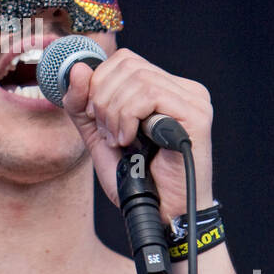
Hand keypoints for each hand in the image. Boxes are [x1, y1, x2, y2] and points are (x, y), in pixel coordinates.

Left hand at [62, 47, 214, 218]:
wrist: (162, 213)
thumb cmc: (138, 180)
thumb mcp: (99, 135)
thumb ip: (84, 104)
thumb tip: (77, 69)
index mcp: (165, 89)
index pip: (125, 60)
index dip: (100, 82)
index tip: (94, 116)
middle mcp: (184, 89)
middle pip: (128, 64)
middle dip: (103, 98)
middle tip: (106, 132)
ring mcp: (193, 99)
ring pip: (137, 79)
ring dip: (114, 112)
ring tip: (119, 140)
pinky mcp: (196, 115)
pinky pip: (150, 96)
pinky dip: (128, 118)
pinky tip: (130, 140)